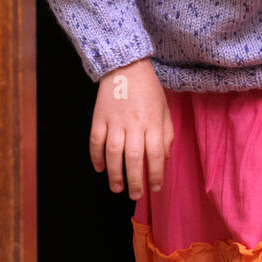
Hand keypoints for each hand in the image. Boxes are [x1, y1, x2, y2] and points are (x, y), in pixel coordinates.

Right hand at [90, 57, 174, 198]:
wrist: (125, 66)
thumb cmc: (148, 90)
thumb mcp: (164, 110)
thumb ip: (166, 134)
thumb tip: (165, 158)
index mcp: (152, 123)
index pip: (156, 154)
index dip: (156, 174)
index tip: (155, 188)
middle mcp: (133, 124)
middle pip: (134, 158)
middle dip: (135, 180)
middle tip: (135, 195)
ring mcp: (114, 121)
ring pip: (113, 153)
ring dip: (114, 173)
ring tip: (117, 188)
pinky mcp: (99, 118)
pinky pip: (95, 141)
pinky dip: (96, 156)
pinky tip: (100, 168)